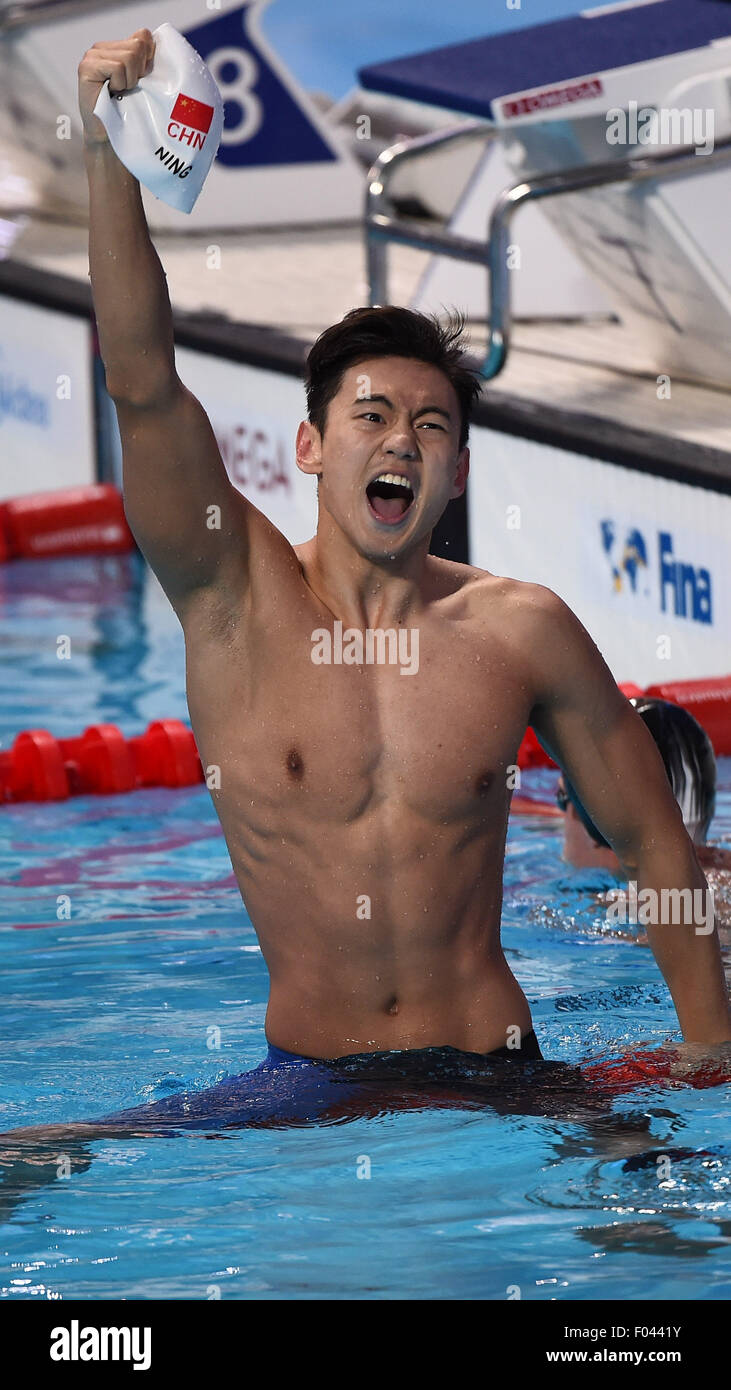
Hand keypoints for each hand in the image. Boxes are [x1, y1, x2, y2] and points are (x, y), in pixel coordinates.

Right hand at [78, 28, 155, 145]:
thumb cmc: (128, 111)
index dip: (148, 59)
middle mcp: (101, 48)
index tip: (140, 80)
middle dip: (139, 72)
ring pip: (129, 56)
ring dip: (130, 80)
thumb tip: (152, 40)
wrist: (111, 136)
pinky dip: (120, 83)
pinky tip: (112, 92)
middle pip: (138, 46)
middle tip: (129, 89)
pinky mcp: (87, 67)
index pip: (143, 36)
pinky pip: (117, 67)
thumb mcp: (142, 81)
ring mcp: (92, 56)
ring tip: (120, 92)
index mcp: (115, 47)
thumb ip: (145, 58)